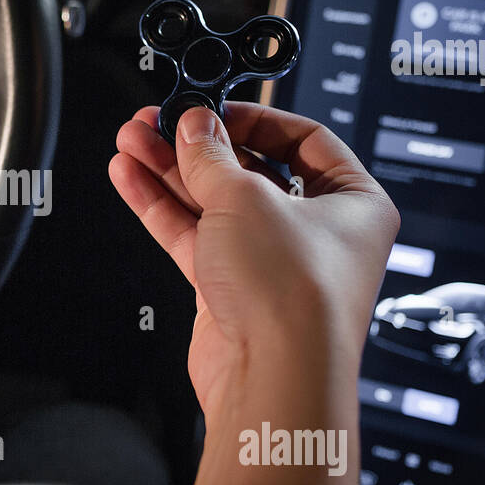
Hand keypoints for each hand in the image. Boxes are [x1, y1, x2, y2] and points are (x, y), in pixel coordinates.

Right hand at [109, 102, 399, 484]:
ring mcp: (271, 261)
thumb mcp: (247, 197)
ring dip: (170, 171)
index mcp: (353, 201)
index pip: (304, 139)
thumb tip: (194, 125)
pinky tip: (132, 177)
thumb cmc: (293, 296)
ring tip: (131, 141)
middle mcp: (317, 231)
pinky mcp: (231, 289)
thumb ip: (211, 156)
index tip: (212, 108)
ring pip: (214, 202)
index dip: (254, 118)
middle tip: (158, 121)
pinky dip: (162, 206)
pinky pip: (193, 235)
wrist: (273, 376)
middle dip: (198, 145)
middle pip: (251, 169)